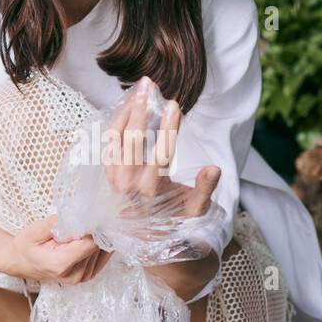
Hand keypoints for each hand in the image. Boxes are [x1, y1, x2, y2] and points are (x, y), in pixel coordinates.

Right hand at [6, 213, 112, 284]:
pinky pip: (102, 257)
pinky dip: (96, 246)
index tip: (85, 217)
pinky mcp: (87, 275)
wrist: (20, 262)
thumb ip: (55, 223)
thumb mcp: (34, 231)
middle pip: (97, 247)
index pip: (90, 243)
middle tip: (76, 225)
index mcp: (61, 264)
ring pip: (100, 251)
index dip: (91, 228)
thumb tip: (76, 215)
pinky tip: (84, 240)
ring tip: (73, 236)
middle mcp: (74, 275)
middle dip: (91, 233)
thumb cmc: (26, 246)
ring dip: (92, 239)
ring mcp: (82, 277)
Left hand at [103, 76, 221, 218]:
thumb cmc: (174, 218)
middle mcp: (129, 184)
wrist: (143, 236)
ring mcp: (114, 177)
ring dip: (126, 111)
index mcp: (152, 192)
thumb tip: (214, 168)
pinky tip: (129, 106)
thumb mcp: (195, 210)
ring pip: (115, 136)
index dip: (169, 128)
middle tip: (149, 84)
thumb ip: (205, 189)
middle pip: (132, 139)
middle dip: (141, 109)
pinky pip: (108, 141)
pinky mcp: (107, 172)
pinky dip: (117, 121)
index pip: (161, 155)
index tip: (174, 105)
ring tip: (140, 91)